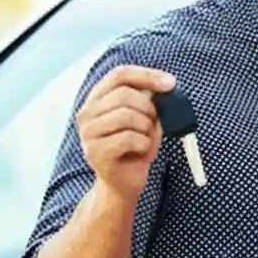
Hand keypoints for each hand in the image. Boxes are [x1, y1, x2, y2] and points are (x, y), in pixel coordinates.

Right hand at [76, 65, 175, 200]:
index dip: (147, 75)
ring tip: (144, 139)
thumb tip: (165, 84)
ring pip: (127, 115)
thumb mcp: (146, 118)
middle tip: (152, 125)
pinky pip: (129, 138)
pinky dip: (144, 144)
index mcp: (97, 99)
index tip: (171, 83)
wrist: (124, 183)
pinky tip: (140, 151)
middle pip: (125, 94)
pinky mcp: (95, 152)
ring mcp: (87, 133)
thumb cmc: (136, 147)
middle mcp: (86, 113)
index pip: (120, 74)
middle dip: (149, 109)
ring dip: (146, 128)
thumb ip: (149, 99)